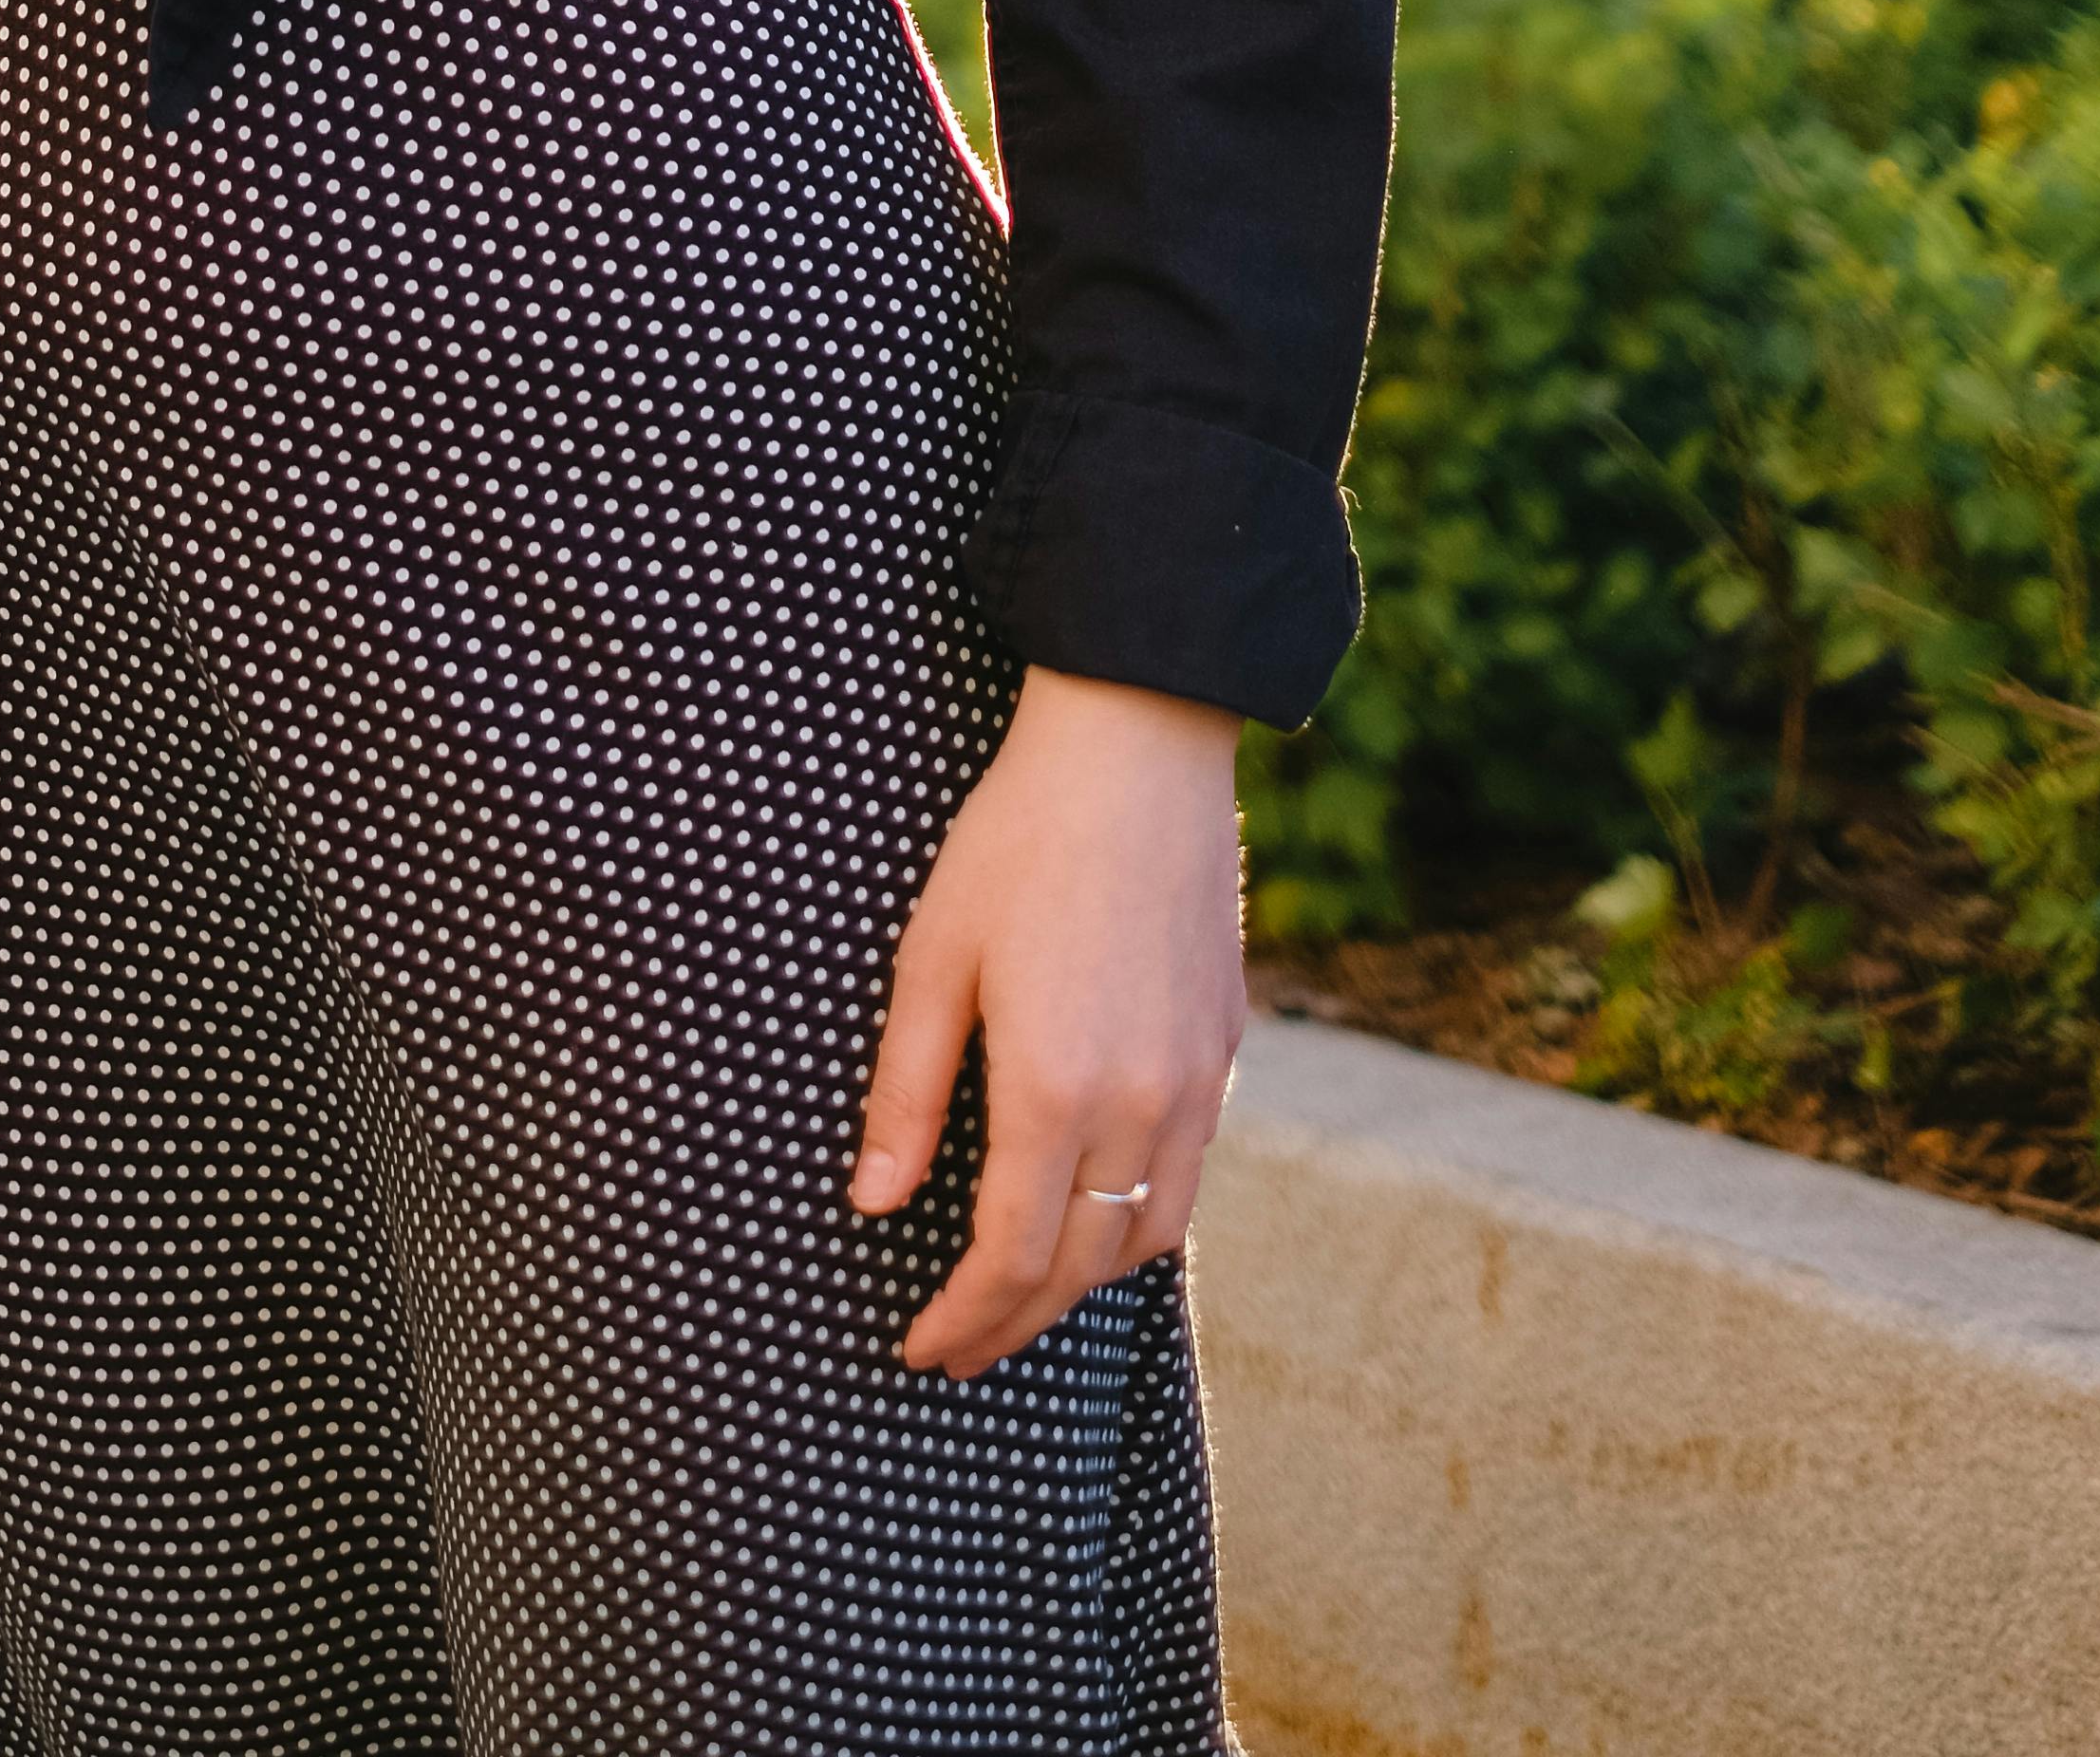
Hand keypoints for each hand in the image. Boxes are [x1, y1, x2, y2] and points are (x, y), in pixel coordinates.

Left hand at [849, 666, 1245, 1375]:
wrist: (1138, 749)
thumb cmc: (1017, 841)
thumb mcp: (933, 957)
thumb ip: (905, 1092)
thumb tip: (874, 1204)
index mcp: (1056, 1087)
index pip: (1010, 1258)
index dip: (964, 1319)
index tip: (920, 1349)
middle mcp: (1140, 1104)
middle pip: (1080, 1266)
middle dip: (1016, 1322)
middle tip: (960, 1349)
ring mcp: (1196, 1081)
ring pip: (1146, 1234)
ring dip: (1082, 1283)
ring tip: (1022, 1296)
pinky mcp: (1225, 1048)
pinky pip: (1184, 1175)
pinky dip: (1136, 1221)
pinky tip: (1093, 1209)